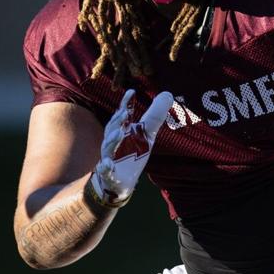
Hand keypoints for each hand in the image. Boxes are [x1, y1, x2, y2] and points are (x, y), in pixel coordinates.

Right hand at [89, 89, 174, 205]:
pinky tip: (106, 165)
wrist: (118, 182)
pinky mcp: (109, 174)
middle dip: (118, 120)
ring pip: (108, 147)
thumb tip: (167, 94)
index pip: (122, 115)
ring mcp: (109, 157)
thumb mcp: (146, 135)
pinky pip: (105, 170)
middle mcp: (114, 141)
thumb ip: (155, 116)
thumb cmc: (132, 154)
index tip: (131, 92)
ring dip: (112, 140)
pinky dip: (105, 168)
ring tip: (119, 132)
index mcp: (123, 130)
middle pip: (113, 128)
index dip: (126, 104)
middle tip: (125, 113)